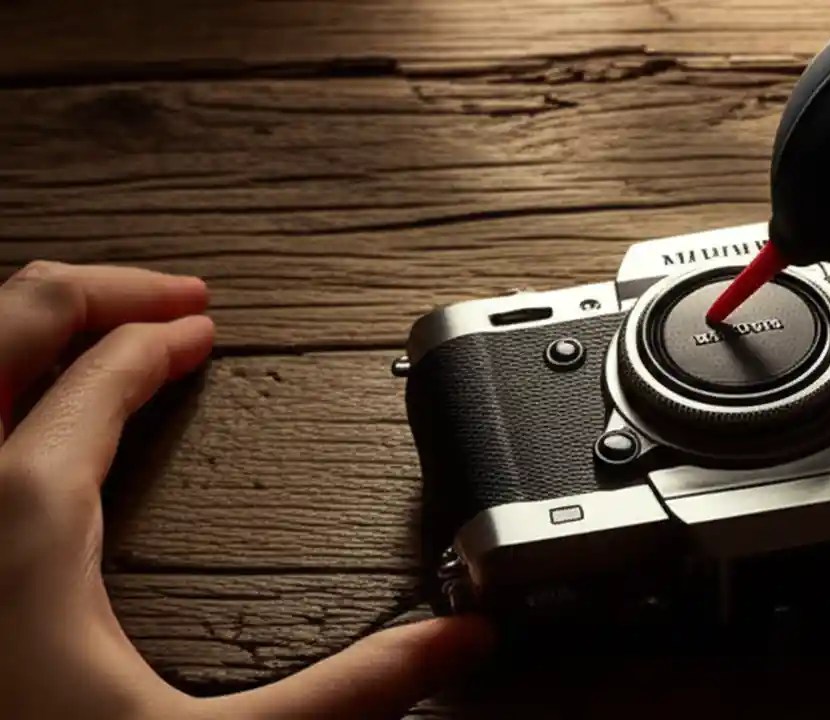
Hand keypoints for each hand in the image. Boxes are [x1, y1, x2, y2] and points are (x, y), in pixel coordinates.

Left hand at [0, 261, 493, 719]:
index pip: (105, 371)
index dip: (164, 335)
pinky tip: (16, 417)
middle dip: (95, 287)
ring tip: (87, 328)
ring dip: (25, 322)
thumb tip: (455, 643)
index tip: (205, 329)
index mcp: (22, 512)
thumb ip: (344, 692)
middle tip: (164, 295)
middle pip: (9, 315)